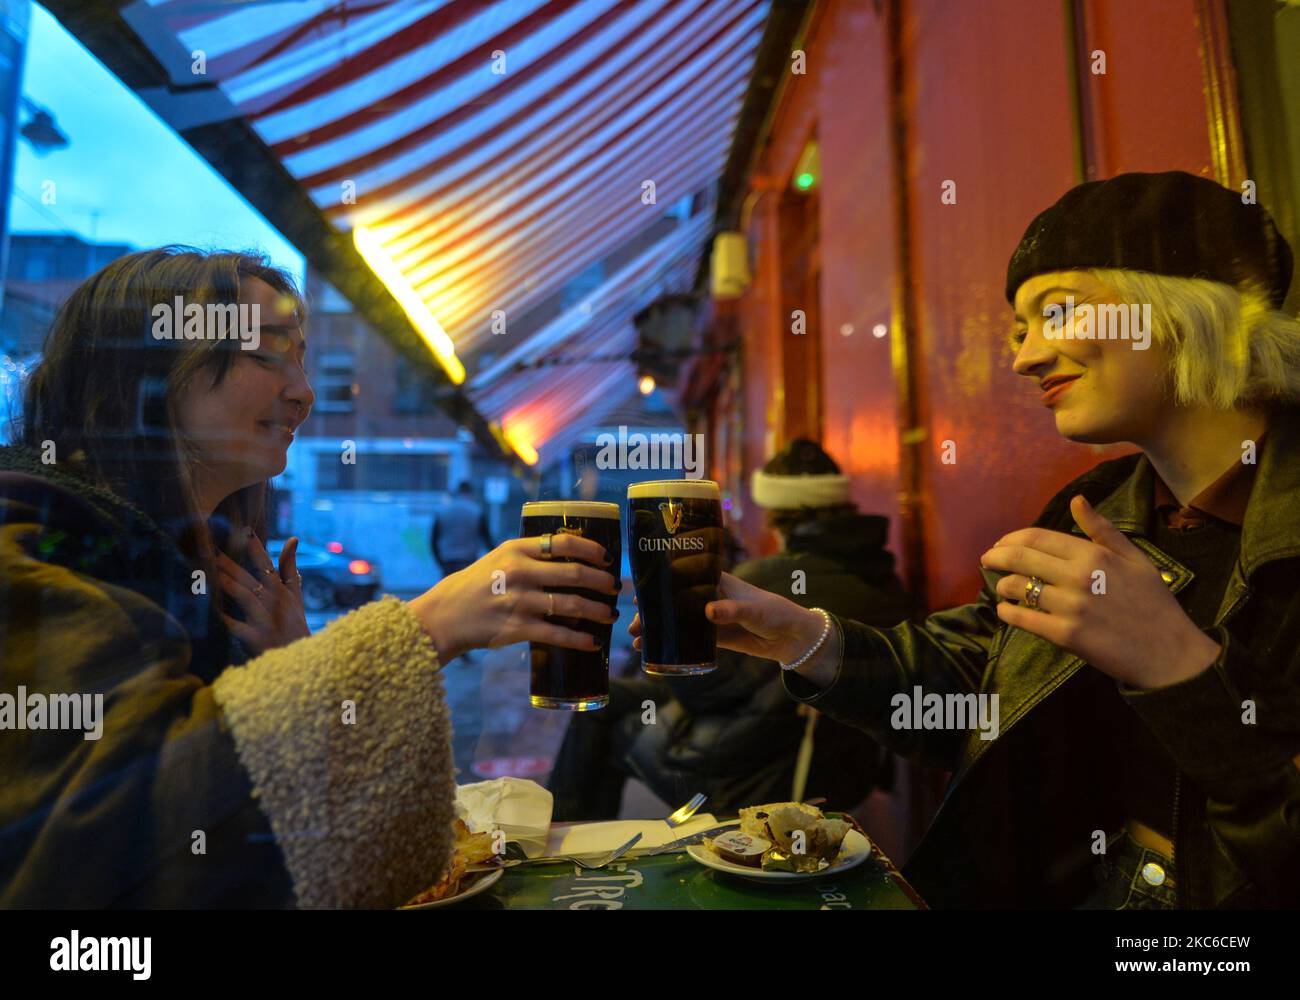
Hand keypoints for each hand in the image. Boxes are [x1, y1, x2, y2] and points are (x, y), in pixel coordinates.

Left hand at [219, 535, 310, 654]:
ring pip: (244, 596)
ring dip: (226, 582)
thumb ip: (290, 567)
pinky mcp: (257, 639)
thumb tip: (292, 538)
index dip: (256, 548)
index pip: (268, 564)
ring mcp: (266, 620)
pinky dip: (224, 617)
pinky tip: (209, 607)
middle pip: (248, 578)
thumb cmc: (295, 625)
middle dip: (229, 563)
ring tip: (206, 570)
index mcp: (282, 591)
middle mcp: (274, 602)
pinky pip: (237, 626)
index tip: (243, 530)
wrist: (302, 659)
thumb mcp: (296, 595)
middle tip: (209, 548)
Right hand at [408, 534, 619, 663]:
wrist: (445, 615)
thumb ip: (529, 556)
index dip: (591, 550)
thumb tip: (571, 557)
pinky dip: (580, 639)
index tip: (607, 558)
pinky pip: (558, 634)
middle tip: (616, 587)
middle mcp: (520, 572)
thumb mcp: (498, 558)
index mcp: (516, 550)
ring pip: (571, 604)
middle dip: (602, 581)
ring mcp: (520, 601)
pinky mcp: (518, 628)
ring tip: (610, 615)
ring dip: (597, 611)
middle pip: (574, 573)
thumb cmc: (475, 585)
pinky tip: (594, 642)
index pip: (563, 542)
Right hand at [628, 572, 834, 676]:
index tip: (640, 597)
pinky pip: (689, 639)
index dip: (659, 586)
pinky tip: (656, 652)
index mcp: (715, 581)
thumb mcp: (754, 609)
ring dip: (659, 630)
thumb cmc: (774, 612)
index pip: (682, 577)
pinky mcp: (714, 636)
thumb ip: (732, 610)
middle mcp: (708, 596)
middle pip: (673, 602)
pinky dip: (673, 644)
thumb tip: (708, 612)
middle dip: (653, 613)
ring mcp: (709, 617)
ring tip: (638, 642)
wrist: (792, 637)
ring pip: (678, 621)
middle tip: (633, 627)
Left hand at [980, 495, 1220, 687]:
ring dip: (1001, 586)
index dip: (1010, 539)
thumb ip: (1102, 529)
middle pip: (1019, 558)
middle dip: (995, 557)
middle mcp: (1078, 577)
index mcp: (1093, 554)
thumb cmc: (1154, 603)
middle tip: (986, 560)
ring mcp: (1070, 607)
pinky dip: (1007, 612)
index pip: (1036, 537)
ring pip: (1016, 588)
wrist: (1170, 652)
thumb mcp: (1135, 558)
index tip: (1001, 544)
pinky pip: (1022, 619)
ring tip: (1002, 588)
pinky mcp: (1065, 636)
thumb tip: (1076, 500)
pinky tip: (1006, 610)